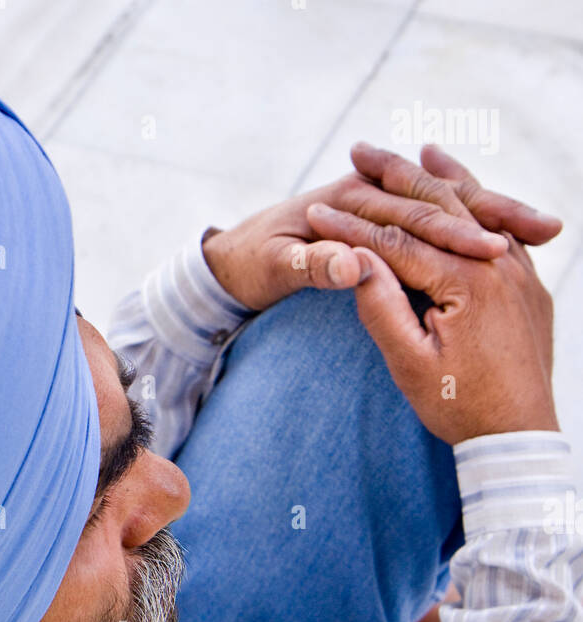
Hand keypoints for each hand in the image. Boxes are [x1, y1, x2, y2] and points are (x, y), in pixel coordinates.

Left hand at [201, 145, 561, 312]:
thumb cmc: (253, 265)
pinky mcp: (385, 221)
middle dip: (498, 214)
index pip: (417, 218)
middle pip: (447, 202)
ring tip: (543, 231)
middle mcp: (370, 192)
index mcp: (350, 199)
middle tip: (549, 229)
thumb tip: (351, 264)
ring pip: (450, 207)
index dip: (457, 234)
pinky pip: (442, 222)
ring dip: (495, 218)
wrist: (233, 260)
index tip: (495, 251)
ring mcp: (380, 204)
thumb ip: (312, 267)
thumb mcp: (276, 268)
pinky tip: (506, 242)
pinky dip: (475, 227)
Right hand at [305, 157, 558, 442]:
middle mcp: (499, 264)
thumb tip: (353, 259)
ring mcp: (520, 270)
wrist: (518, 437)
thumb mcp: (410, 364)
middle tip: (356, 150)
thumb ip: (380, 307)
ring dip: (439, 179)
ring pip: (475, 209)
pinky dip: (477, 203)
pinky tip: (460, 187)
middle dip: (393, 179)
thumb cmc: (458, 407)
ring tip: (410, 152)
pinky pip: (499, 227)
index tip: (314, 214)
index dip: (350, 228)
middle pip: (437, 207)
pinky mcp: (529, 282)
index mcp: (465, 282)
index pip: (396, 240)